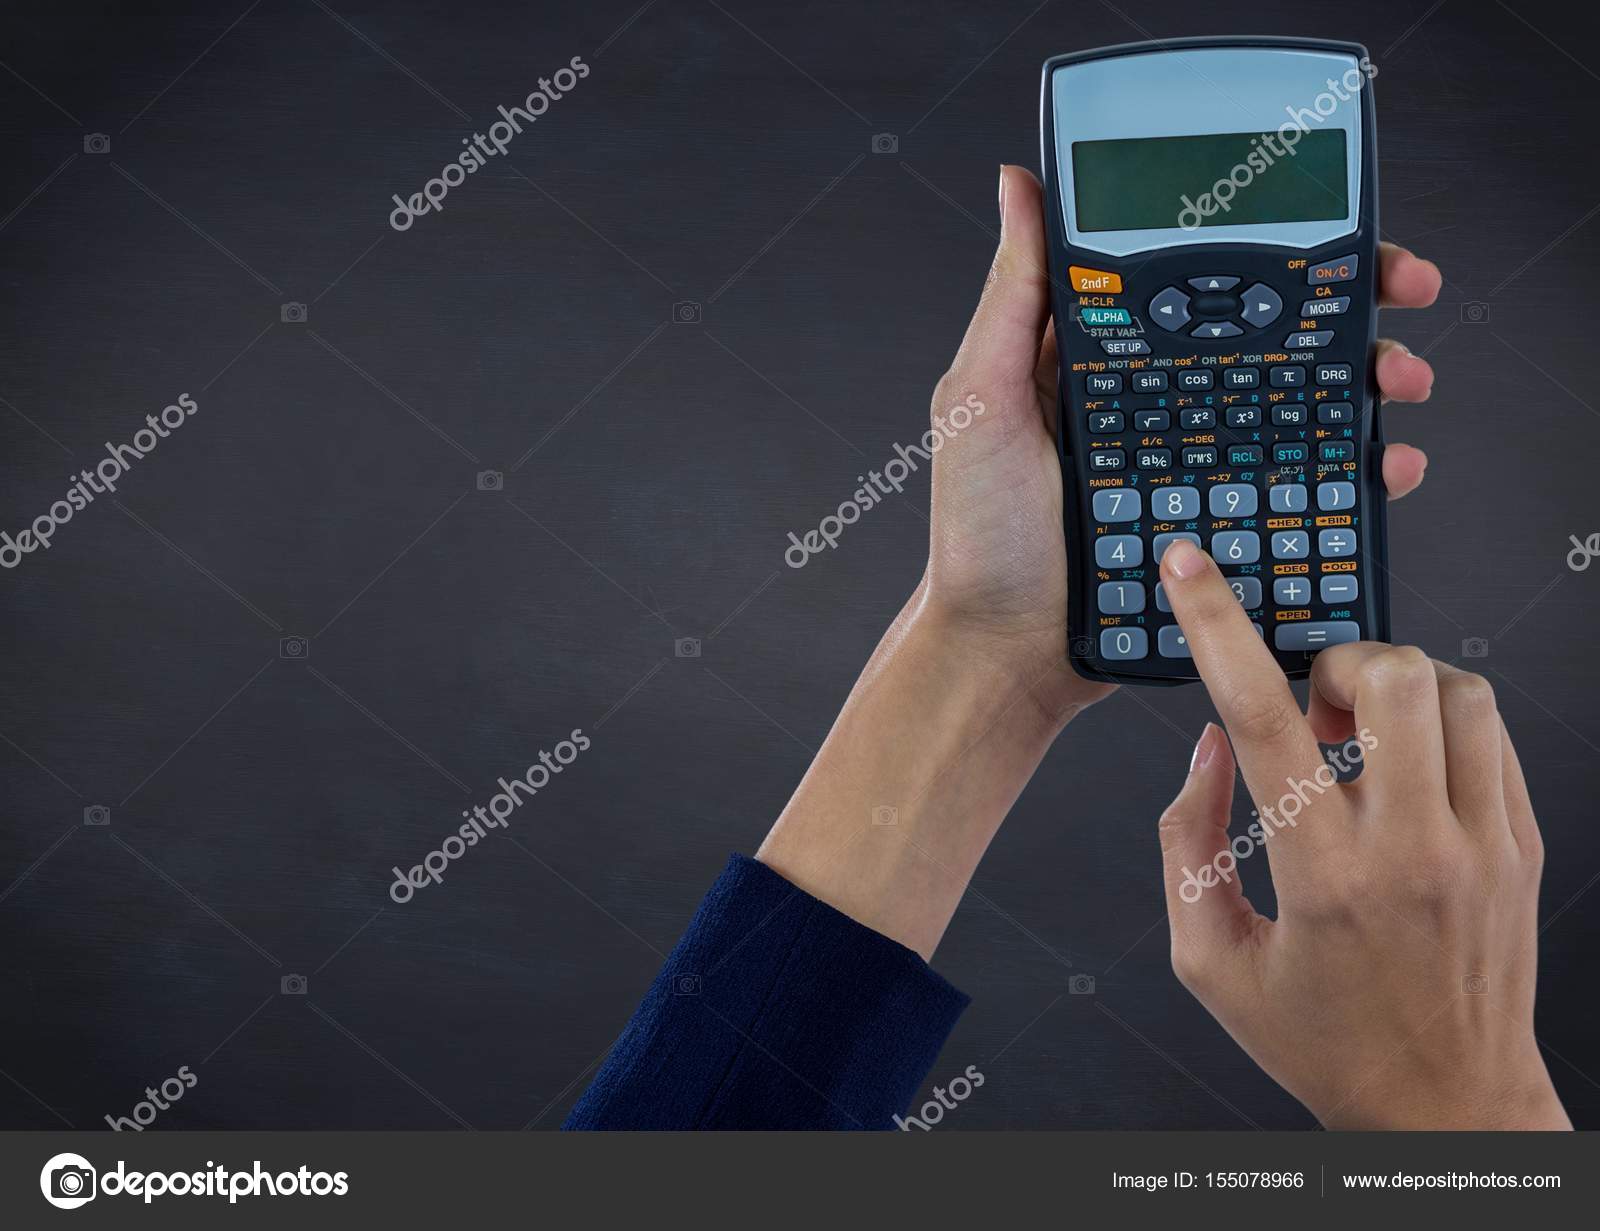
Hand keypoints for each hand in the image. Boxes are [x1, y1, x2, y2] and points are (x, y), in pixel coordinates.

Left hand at [921, 165, 1442, 724]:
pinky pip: (1302, 483)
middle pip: (1267, 333)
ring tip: (1402, 379)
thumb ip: (1012, 298)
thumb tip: (1020, 185)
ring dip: (1368, 380)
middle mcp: (1156, 402)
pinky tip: (1388, 463)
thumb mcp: (980, 400)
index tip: (1329, 225)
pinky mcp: (1222, 520)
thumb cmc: (981, 534)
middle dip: (1345, 305)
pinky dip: (1356, 470)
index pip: (1193, 278)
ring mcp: (1195, 462)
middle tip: (1402, 290)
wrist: (1008, 654)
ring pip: (1301, 403)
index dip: (1261, 244)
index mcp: (1102, 358)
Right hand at [1153, 538, 1568, 1128]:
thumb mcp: (1209, 960)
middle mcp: (1413, 850)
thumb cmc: (1320, 1041)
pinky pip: (1493, 735)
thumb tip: (1207, 748)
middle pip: (1388, 676)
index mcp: (1321, 877)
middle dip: (1333, 658)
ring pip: (1457, 690)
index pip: (1262, 716)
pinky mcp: (1523, 847)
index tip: (1191, 566)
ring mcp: (1484, 846)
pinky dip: (1441, 722)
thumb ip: (1188, 843)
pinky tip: (1406, 770)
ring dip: (1395, 685)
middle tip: (1310, 704)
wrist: (1447, 1108)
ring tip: (1362, 736)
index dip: (1217, 627)